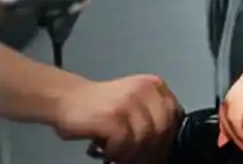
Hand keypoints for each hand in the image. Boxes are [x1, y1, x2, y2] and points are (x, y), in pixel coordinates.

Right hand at [53, 74, 180, 163]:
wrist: (67, 98)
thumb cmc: (99, 107)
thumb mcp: (135, 105)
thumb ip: (152, 118)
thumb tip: (164, 147)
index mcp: (155, 86)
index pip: (174, 116)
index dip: (166, 139)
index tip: (158, 152)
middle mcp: (145, 90)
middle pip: (162, 130)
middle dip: (150, 150)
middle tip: (136, 159)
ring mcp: (129, 102)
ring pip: (145, 139)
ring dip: (131, 153)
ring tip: (118, 153)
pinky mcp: (112, 116)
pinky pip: (125, 143)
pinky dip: (116, 151)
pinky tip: (106, 148)